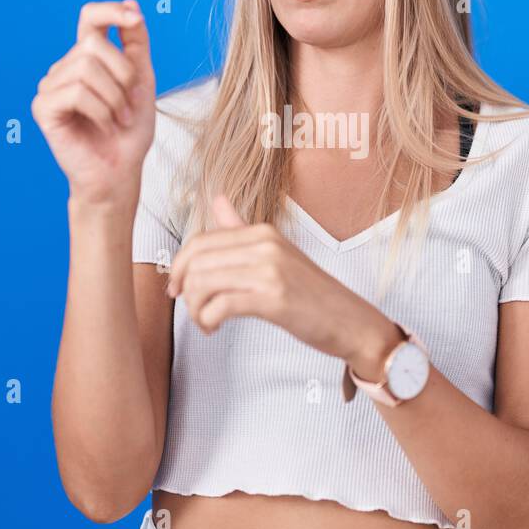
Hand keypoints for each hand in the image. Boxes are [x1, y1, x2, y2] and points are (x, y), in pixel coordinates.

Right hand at [31, 0, 155, 205]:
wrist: (119, 172)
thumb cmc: (129, 131)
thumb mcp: (142, 80)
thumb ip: (136, 43)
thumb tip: (132, 3)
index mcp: (87, 58)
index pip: (90, 18)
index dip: (109, 11)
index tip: (133, 19)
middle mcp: (65, 67)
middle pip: (93, 45)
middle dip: (122, 75)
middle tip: (129, 105)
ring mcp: (50, 86)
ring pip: (86, 68)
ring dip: (114, 98)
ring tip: (119, 120)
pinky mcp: (43, 107)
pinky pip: (76, 92)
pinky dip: (100, 111)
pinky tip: (104, 126)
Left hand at [166, 195, 399, 367]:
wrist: (351, 322)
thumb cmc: (312, 294)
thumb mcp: (277, 254)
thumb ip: (241, 229)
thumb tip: (218, 200)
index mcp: (263, 232)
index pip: (200, 242)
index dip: (178, 267)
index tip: (177, 289)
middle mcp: (265, 245)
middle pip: (196, 262)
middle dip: (185, 291)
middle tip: (195, 310)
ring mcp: (270, 270)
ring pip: (203, 283)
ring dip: (195, 310)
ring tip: (207, 322)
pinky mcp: (273, 298)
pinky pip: (219, 306)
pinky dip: (208, 320)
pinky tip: (215, 328)